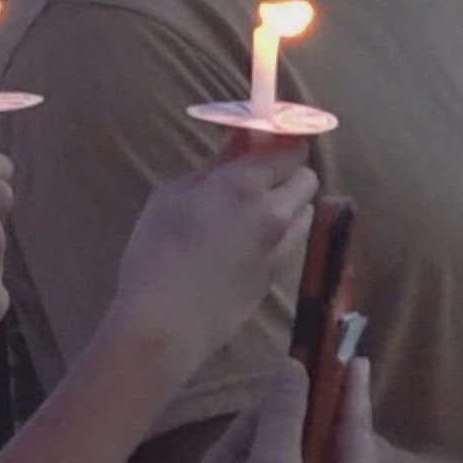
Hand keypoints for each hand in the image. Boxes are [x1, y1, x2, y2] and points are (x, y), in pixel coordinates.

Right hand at [111, 132, 317, 373]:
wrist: (166, 324)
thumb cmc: (155, 254)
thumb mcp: (171, 197)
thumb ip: (212, 167)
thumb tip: (238, 143)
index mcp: (244, 185)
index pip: (289, 147)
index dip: (281, 139)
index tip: (265, 139)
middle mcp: (274, 212)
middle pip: (306, 176)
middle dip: (287, 170)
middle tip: (257, 176)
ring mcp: (282, 247)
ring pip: (306, 210)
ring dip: (289, 203)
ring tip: (255, 211)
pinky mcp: (279, 275)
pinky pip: (293, 240)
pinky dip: (281, 232)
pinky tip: (248, 242)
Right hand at [168, 359, 377, 462]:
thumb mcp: (270, 461)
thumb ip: (285, 411)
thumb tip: (293, 366)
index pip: (359, 430)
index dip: (353, 391)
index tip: (356, 359)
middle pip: (346, 457)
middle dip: (332, 420)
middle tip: (327, 386)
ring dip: (312, 445)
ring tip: (300, 417)